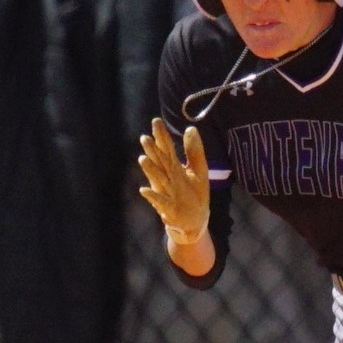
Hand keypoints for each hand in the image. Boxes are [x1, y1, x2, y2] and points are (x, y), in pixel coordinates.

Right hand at [137, 117, 209, 243]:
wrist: (193, 221)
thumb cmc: (193, 194)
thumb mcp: (199, 171)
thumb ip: (194, 151)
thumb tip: (191, 128)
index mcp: (174, 168)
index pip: (167, 149)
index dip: (161, 136)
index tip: (156, 121)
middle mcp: (167, 178)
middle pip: (160, 162)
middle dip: (153, 150)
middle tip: (145, 137)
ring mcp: (166, 193)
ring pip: (157, 179)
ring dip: (150, 170)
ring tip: (143, 158)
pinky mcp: (168, 208)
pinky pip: (160, 201)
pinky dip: (152, 196)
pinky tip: (144, 189)